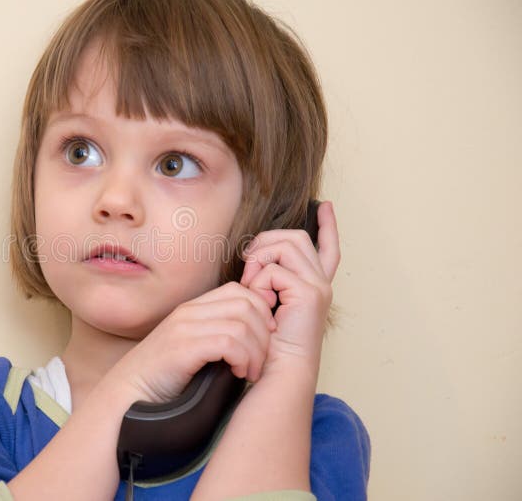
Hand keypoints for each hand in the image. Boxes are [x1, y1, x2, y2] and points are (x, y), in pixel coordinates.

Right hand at [106, 281, 275, 404]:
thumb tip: (258, 338)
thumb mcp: (191, 349)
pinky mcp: (183, 348)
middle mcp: (188, 312)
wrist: (127, 396)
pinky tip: (240, 374)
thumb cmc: (163, 380)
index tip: (266, 340)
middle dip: (265, 332)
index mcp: (192, 309)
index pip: (240, 291)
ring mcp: (184, 328)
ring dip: (257, 351)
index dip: (261, 312)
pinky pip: (229, 342)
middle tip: (264, 359)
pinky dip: (243, 358)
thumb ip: (216, 336)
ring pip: (242, 323)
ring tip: (252, 372)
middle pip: (247, 303)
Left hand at [240, 200, 339, 374]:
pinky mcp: (309, 293)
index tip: (324, 206)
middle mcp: (320, 283)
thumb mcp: (266, 302)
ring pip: (285, 245)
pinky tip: (259, 302)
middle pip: (296, 237)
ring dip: (259, 259)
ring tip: (251, 285)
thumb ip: (267, 278)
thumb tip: (254, 254)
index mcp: (313, 285)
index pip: (327, 248)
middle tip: (249, 264)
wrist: (277, 371)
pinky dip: (257, 282)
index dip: (327, 225)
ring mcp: (318, 286)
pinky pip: (273, 268)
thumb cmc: (267, 342)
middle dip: (266, 241)